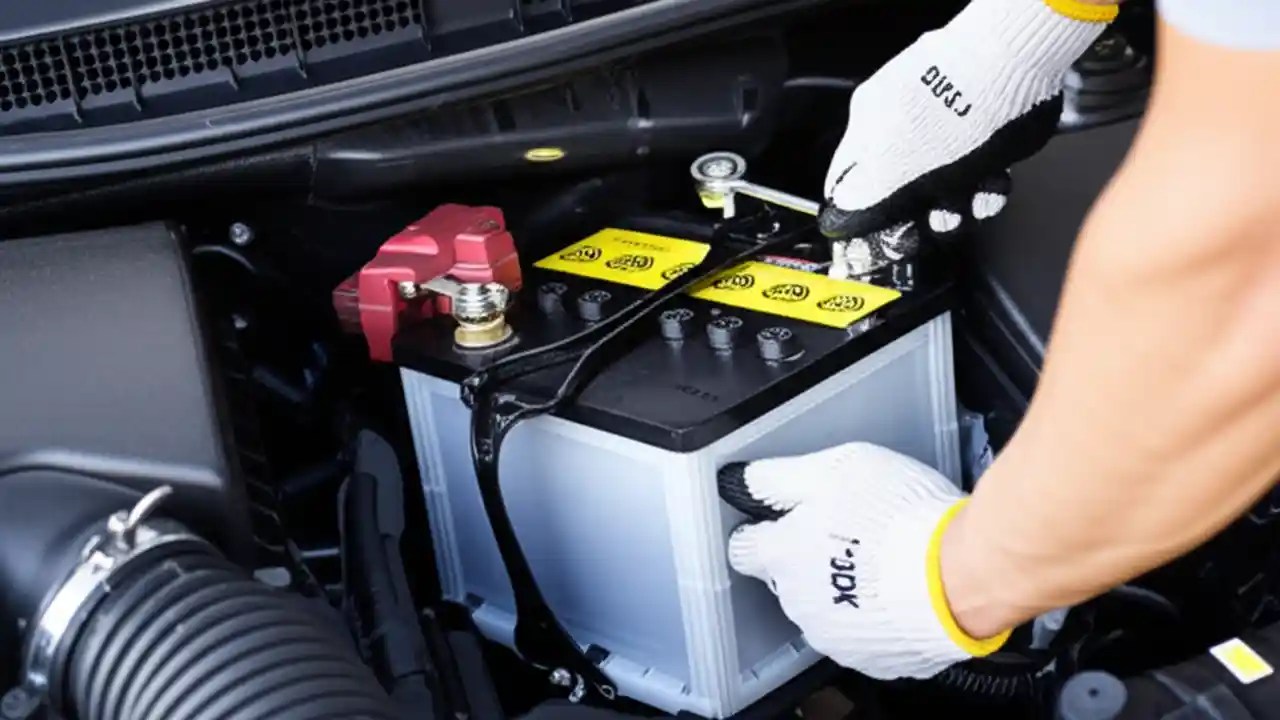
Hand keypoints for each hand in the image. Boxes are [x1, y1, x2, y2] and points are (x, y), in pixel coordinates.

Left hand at [719, 443, 1010, 679]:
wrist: (957, 576)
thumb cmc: (899, 518)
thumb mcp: (834, 470)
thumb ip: (781, 478)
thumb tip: (747, 480)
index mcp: (783, 554)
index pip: (744, 548)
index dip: (759, 531)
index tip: (776, 523)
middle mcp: (798, 600)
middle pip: (786, 577)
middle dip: (807, 557)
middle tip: (849, 533)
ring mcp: (832, 634)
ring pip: (821, 607)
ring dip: (839, 589)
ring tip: (880, 562)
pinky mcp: (868, 657)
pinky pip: (859, 632)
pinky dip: (871, 615)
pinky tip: (897, 592)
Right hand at [820, 0, 1112, 244]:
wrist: (1012, 72)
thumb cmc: (944, 119)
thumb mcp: (888, 169)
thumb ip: (860, 202)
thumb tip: (837, 222)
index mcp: (867, 126)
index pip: (850, 181)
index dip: (863, 215)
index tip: (881, 240)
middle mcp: (902, 124)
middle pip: (901, 190)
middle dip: (919, 214)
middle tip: (935, 223)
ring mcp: (945, 126)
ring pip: (944, 186)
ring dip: (959, 207)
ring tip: (973, 204)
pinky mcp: (986, 128)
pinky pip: (979, 172)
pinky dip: (987, 187)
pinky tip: (993, 185)